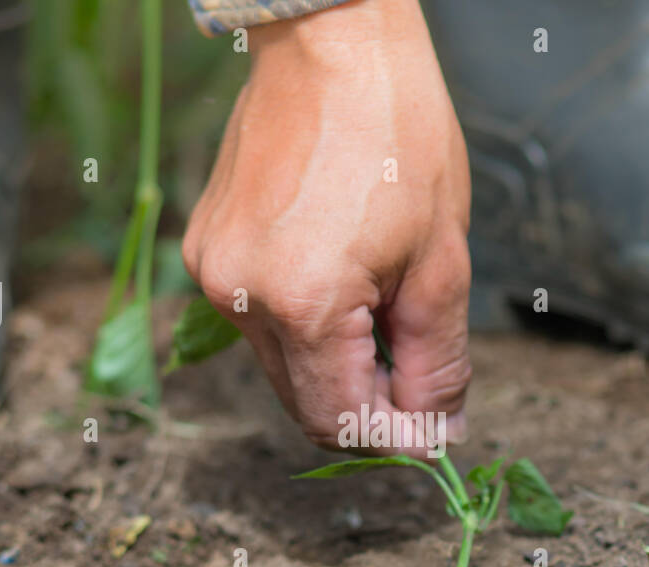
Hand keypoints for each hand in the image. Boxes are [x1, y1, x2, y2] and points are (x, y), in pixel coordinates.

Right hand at [182, 0, 470, 456]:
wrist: (332, 42)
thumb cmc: (397, 134)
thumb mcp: (442, 259)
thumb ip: (438, 362)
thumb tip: (436, 432)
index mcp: (303, 304)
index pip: (339, 420)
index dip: (392, 441)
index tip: (433, 433)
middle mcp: (241, 299)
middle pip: (305, 403)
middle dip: (369, 405)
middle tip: (422, 377)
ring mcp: (213, 274)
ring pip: (283, 366)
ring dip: (338, 365)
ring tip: (388, 311)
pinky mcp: (206, 251)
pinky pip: (260, 320)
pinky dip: (306, 325)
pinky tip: (346, 280)